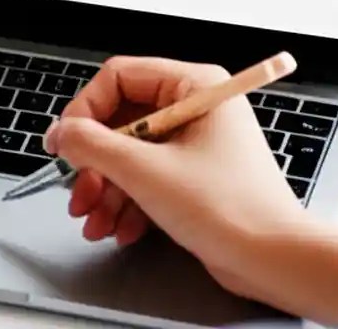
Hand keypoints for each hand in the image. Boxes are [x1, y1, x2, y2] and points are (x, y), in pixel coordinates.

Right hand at [44, 56, 305, 297]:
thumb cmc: (231, 208)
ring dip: (105, 189)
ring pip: (128, 154)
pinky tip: (119, 229)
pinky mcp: (193, 176)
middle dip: (94, 163)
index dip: (85, 110)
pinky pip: (145, 177)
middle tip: (79, 191)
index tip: (66, 144)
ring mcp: (195, 143)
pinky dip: (127, 203)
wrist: (275, 260)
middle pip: (120, 120)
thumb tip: (62, 133)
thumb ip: (94, 146)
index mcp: (194, 86)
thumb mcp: (146, 171)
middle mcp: (195, 107)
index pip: (118, 77)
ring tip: (94, 221)